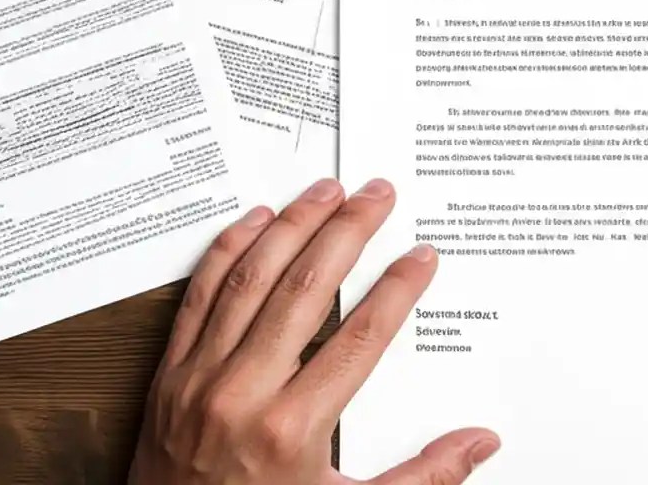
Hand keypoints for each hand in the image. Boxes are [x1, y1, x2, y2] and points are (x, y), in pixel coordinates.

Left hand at [129, 178, 499, 484]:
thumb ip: (421, 478)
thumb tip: (480, 442)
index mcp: (293, 429)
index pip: (360, 338)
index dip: (397, 290)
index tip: (421, 256)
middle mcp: (242, 394)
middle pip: (308, 290)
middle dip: (349, 232)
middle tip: (378, 193)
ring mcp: (199, 380)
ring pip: (252, 279)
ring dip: (292, 226)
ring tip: (326, 190)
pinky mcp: (167, 376)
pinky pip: (199, 297)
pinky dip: (227, 252)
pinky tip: (255, 221)